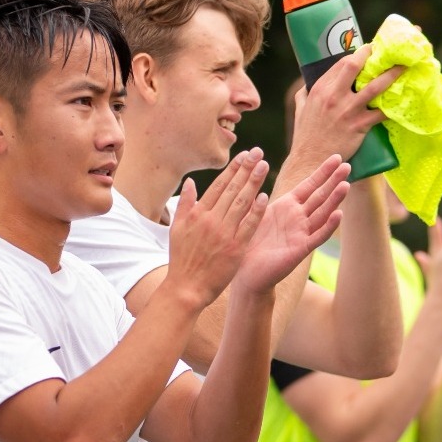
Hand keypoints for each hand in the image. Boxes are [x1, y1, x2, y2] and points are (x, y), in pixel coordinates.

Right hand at [162, 148, 269, 309]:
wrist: (186, 288)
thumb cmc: (181, 260)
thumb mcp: (176, 230)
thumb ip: (184, 204)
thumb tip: (190, 183)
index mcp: (197, 214)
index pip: (218, 185)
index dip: (232, 169)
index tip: (244, 155)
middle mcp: (211, 220)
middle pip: (232, 189)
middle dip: (246, 168)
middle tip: (259, 153)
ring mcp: (224, 234)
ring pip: (242, 202)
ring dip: (254, 182)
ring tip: (264, 166)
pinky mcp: (235, 248)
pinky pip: (248, 226)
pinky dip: (256, 211)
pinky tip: (265, 197)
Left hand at [232, 156, 351, 294]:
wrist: (246, 273)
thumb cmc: (249, 243)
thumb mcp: (253, 212)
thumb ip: (258, 193)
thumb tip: (254, 167)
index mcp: (287, 206)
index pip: (309, 185)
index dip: (323, 172)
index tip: (337, 157)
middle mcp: (298, 218)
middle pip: (320, 196)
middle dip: (333, 180)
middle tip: (348, 165)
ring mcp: (301, 233)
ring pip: (322, 213)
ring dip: (334, 199)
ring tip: (346, 184)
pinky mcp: (300, 249)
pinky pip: (317, 236)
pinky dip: (328, 226)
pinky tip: (339, 214)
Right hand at [284, 48, 402, 169]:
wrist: (311, 161)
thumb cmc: (306, 136)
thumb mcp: (301, 110)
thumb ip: (304, 94)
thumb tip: (307, 86)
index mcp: (320, 89)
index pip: (342, 63)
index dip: (358, 55)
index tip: (370, 51)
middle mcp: (334, 96)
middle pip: (354, 66)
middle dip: (372, 55)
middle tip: (387, 52)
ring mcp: (348, 111)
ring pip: (374, 87)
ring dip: (391, 75)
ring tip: (404, 67)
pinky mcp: (359, 126)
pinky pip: (381, 113)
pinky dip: (392, 107)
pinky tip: (403, 100)